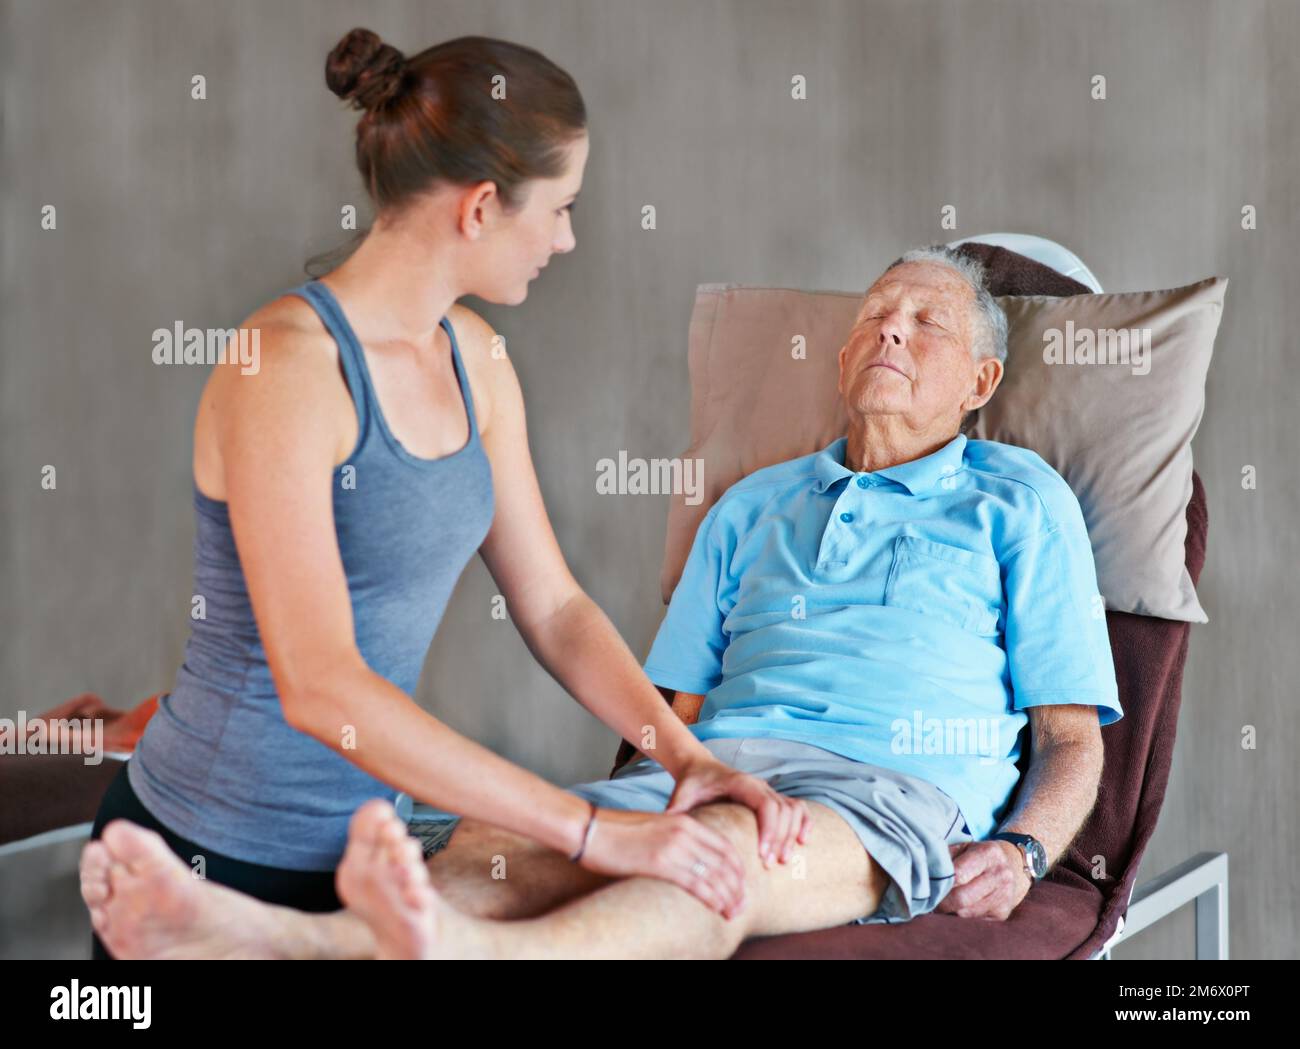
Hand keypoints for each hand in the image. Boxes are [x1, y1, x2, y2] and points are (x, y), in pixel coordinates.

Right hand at [575, 807, 750, 918]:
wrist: (590, 828)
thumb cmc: (616, 832)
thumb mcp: (654, 828)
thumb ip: (675, 840)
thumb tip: (687, 862)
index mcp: (685, 822)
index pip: (723, 846)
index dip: (737, 869)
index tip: (741, 887)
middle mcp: (684, 832)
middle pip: (724, 862)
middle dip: (737, 886)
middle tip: (743, 905)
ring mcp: (673, 847)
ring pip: (714, 875)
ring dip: (728, 896)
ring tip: (734, 913)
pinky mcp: (660, 863)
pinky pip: (695, 884)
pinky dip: (711, 898)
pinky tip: (718, 909)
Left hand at [664, 758, 810, 869]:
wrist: (698, 768)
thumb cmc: (690, 783)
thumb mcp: (681, 795)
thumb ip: (676, 810)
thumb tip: (667, 828)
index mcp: (741, 782)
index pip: (765, 804)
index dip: (769, 829)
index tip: (763, 855)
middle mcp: (759, 785)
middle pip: (783, 810)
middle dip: (781, 838)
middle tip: (771, 865)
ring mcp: (768, 791)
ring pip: (793, 809)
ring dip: (793, 833)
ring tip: (785, 859)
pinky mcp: (771, 798)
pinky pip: (796, 807)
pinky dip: (804, 822)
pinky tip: (804, 840)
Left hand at [933, 840, 1033, 919]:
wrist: (1011, 866)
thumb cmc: (977, 855)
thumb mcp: (963, 847)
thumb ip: (944, 856)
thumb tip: (923, 873)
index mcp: (988, 853)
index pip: (958, 874)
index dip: (940, 883)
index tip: (928, 885)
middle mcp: (1000, 875)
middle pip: (961, 898)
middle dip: (941, 902)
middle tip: (930, 900)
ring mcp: (1004, 896)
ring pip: (966, 913)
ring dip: (949, 911)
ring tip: (941, 904)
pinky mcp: (1003, 913)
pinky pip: (973, 921)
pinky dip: (960, 918)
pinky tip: (956, 909)